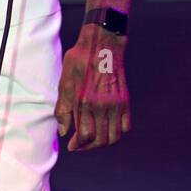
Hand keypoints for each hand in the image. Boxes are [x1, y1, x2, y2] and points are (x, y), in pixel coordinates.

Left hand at [55, 24, 129, 151]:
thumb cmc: (80, 60)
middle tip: (81, 146)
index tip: (73, 146)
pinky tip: (108, 129)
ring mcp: (117, 103)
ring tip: (94, 140)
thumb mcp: (64, 81)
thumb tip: (64, 132)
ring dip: (104, 143)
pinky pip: (126, 125)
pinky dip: (118, 133)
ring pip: (115, 136)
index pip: (86, 135)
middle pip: (101, 140)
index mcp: (86, 101)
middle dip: (89, 147)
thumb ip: (63, 109)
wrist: (103, 43)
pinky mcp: (125, 100)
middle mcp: (103, 105)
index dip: (78, 145)